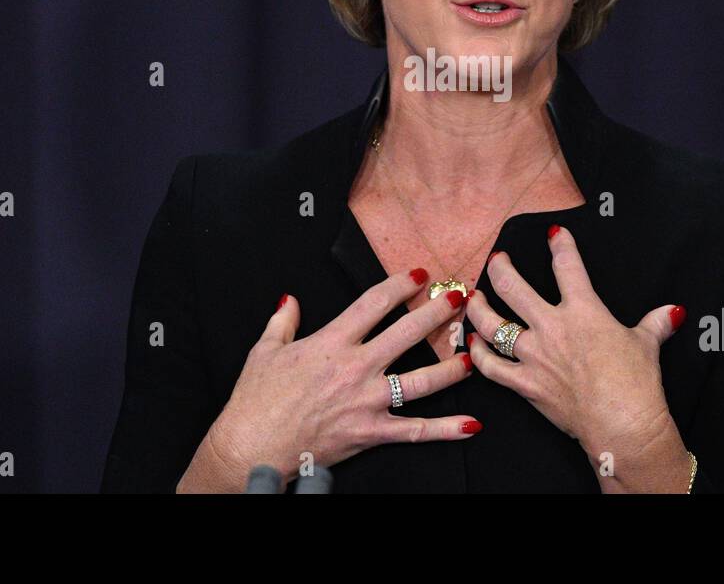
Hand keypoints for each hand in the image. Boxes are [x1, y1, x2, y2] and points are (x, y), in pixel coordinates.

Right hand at [176, 269, 477, 491]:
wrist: (251, 447)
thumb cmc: (255, 401)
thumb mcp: (263, 351)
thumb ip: (283, 322)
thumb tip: (290, 299)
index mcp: (331, 342)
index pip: (374, 303)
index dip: (399, 285)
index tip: (417, 275)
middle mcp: (355, 368)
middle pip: (406, 333)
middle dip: (436, 313)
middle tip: (458, 298)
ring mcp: (367, 401)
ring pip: (421, 380)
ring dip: (450, 366)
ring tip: (471, 354)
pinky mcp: (371, 432)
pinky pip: (415, 431)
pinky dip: (446, 429)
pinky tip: (471, 424)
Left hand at [465, 224, 692, 490]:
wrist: (622, 425)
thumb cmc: (636, 384)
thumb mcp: (647, 345)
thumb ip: (655, 323)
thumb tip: (674, 311)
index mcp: (583, 311)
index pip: (568, 266)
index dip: (560, 245)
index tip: (554, 233)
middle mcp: (552, 327)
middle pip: (514, 288)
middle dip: (501, 268)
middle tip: (496, 258)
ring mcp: (534, 356)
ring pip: (492, 325)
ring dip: (479, 308)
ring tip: (474, 298)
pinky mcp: (525, 384)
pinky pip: (491, 366)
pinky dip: (478, 355)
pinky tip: (471, 345)